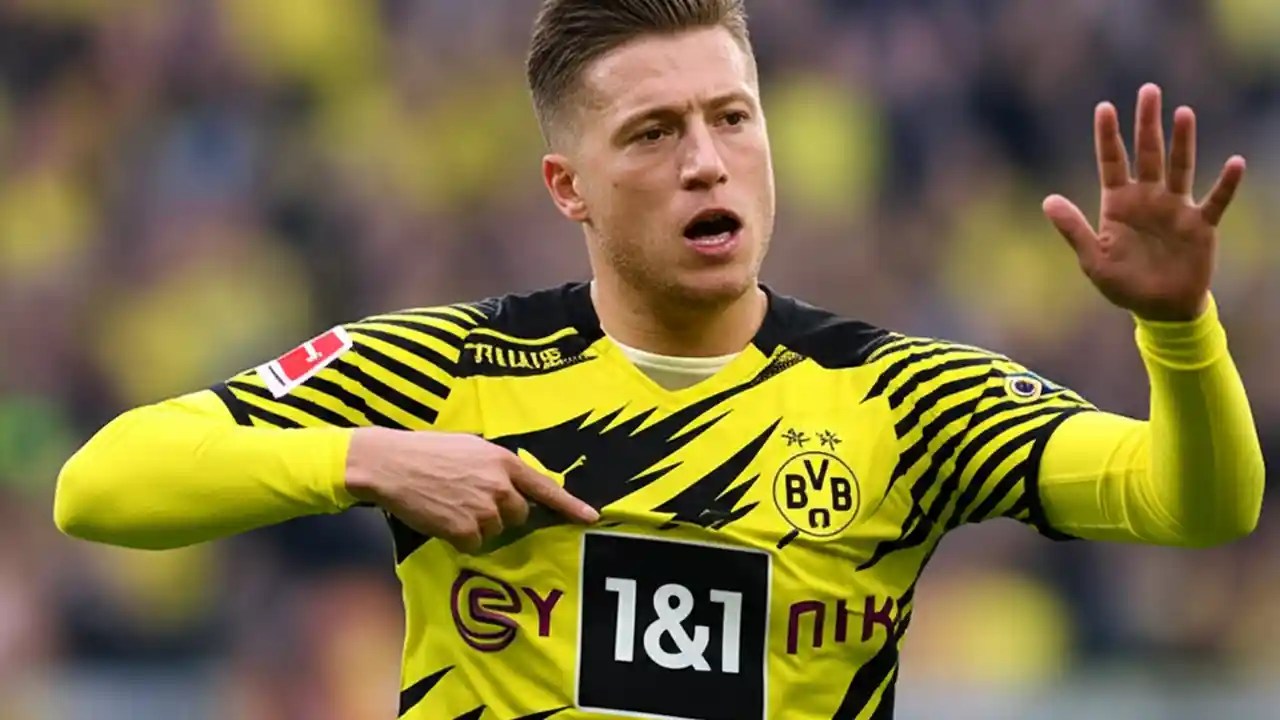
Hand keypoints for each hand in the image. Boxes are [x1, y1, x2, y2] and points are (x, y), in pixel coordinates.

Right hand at [345, 428, 598, 553]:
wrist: (391, 464)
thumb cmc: (427, 452)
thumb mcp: (471, 448)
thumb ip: (497, 466)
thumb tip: (512, 484)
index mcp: (505, 461)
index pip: (546, 488)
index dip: (570, 505)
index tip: (592, 518)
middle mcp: (501, 486)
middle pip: (519, 515)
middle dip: (500, 514)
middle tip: (469, 500)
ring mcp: (485, 509)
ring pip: (495, 532)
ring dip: (477, 525)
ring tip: (450, 503)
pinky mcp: (465, 530)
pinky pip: (473, 544)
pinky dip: (458, 538)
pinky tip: (442, 517)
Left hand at [1042, 83, 1245, 320]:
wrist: (1159, 309)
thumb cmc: (1123, 284)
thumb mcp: (1093, 259)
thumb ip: (1073, 229)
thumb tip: (1048, 200)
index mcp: (1118, 203)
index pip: (1112, 162)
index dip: (1108, 136)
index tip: (1104, 107)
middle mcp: (1148, 198)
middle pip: (1148, 153)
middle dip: (1147, 124)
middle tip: (1148, 90)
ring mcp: (1176, 209)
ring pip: (1179, 168)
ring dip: (1182, 142)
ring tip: (1183, 113)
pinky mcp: (1200, 226)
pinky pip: (1215, 201)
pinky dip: (1225, 184)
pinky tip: (1235, 163)